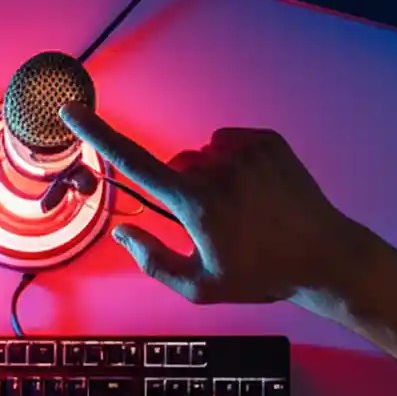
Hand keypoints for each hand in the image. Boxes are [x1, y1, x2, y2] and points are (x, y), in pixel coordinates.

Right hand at [61, 102, 365, 306]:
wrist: (324, 258)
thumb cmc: (260, 276)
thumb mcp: (200, 286)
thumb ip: (153, 260)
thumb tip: (122, 230)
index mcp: (195, 203)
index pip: (134, 162)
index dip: (97, 134)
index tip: (71, 109)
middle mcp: (217, 170)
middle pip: (175, 167)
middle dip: (183, 189)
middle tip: (217, 223)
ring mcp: (245, 152)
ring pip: (203, 156)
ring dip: (211, 176)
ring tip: (245, 210)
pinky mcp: (267, 141)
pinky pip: (228, 143)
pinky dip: (233, 162)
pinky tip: (257, 191)